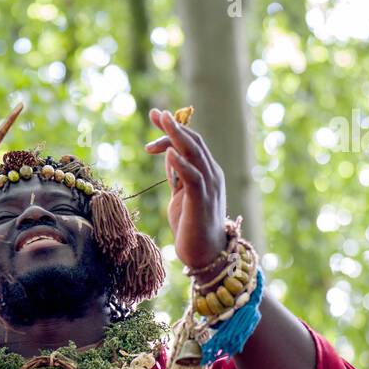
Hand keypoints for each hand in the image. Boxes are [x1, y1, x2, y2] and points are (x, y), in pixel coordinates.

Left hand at [145, 109, 228, 268]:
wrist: (205, 256)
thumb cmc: (192, 227)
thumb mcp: (181, 195)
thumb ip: (177, 175)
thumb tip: (168, 153)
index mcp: (207, 173)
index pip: (192, 144)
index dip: (174, 130)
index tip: (156, 118)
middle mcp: (212, 176)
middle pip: (194, 143)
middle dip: (175, 126)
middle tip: (157, 113)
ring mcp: (209, 187)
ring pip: (195, 155)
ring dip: (178, 136)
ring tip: (164, 121)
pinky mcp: (202, 201)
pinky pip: (193, 178)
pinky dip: (182, 164)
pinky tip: (170, 153)